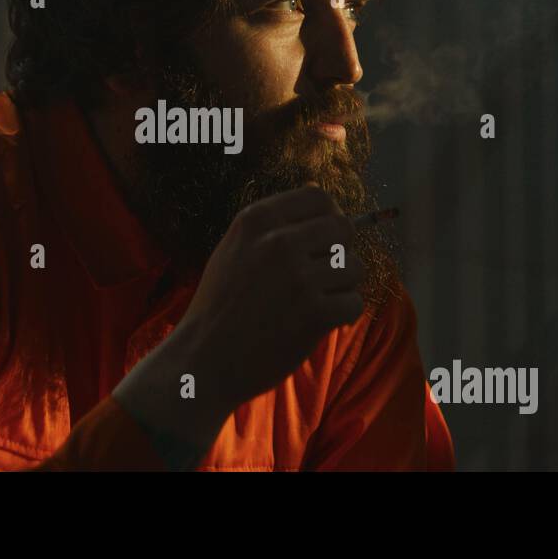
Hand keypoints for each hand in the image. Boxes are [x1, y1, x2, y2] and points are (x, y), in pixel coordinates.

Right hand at [111, 184, 364, 468]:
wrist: (203, 360)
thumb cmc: (220, 307)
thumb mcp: (233, 250)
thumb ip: (272, 228)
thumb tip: (327, 211)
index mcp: (256, 220)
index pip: (318, 198)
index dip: (328, 219)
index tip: (324, 242)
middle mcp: (277, 242)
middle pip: (343, 229)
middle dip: (340, 252)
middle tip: (322, 278)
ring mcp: (297, 277)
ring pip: (354, 268)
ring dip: (341, 288)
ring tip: (313, 304)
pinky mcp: (314, 313)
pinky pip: (354, 303)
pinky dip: (343, 316)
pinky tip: (318, 324)